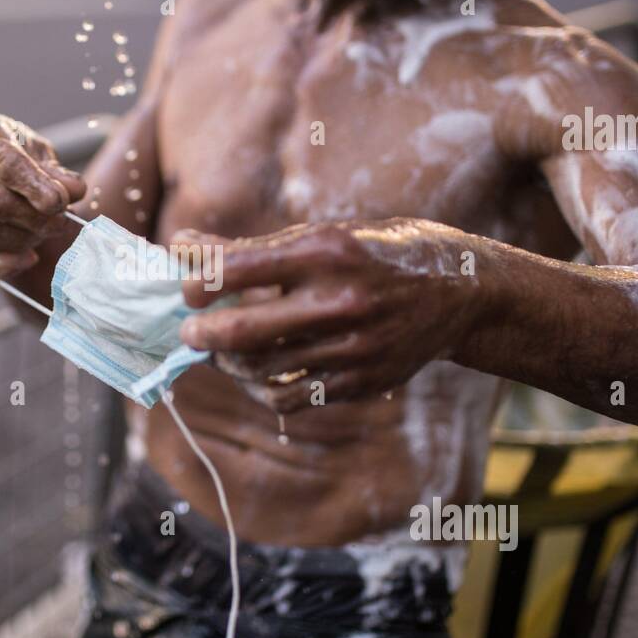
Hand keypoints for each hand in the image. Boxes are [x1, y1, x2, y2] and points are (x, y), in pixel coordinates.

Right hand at [0, 113, 85, 277]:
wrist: (0, 178)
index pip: (7, 164)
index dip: (37, 188)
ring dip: (22, 240)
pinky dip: (2, 265)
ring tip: (43, 233)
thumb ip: (59, 175)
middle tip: (62, 224)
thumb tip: (73, 191)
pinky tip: (28, 258)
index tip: (61, 204)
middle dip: (36, 220)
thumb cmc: (25, 164)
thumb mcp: (44, 159)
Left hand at [175, 219, 486, 412]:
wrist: (456, 292)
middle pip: (244, 330)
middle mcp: (340, 301)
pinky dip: (262, 389)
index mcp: (326, 252)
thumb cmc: (375, 255)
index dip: (198, 283)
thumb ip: (250, 249)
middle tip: (188, 332)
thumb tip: (180, 248)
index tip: (184, 290)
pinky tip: (256, 374)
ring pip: (261, 370)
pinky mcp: (360, 383)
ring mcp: (352, 347)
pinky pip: (290, 399)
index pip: (239, 269)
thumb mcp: (320, 238)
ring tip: (222, 350)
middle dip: (202, 334)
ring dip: (229, 362)